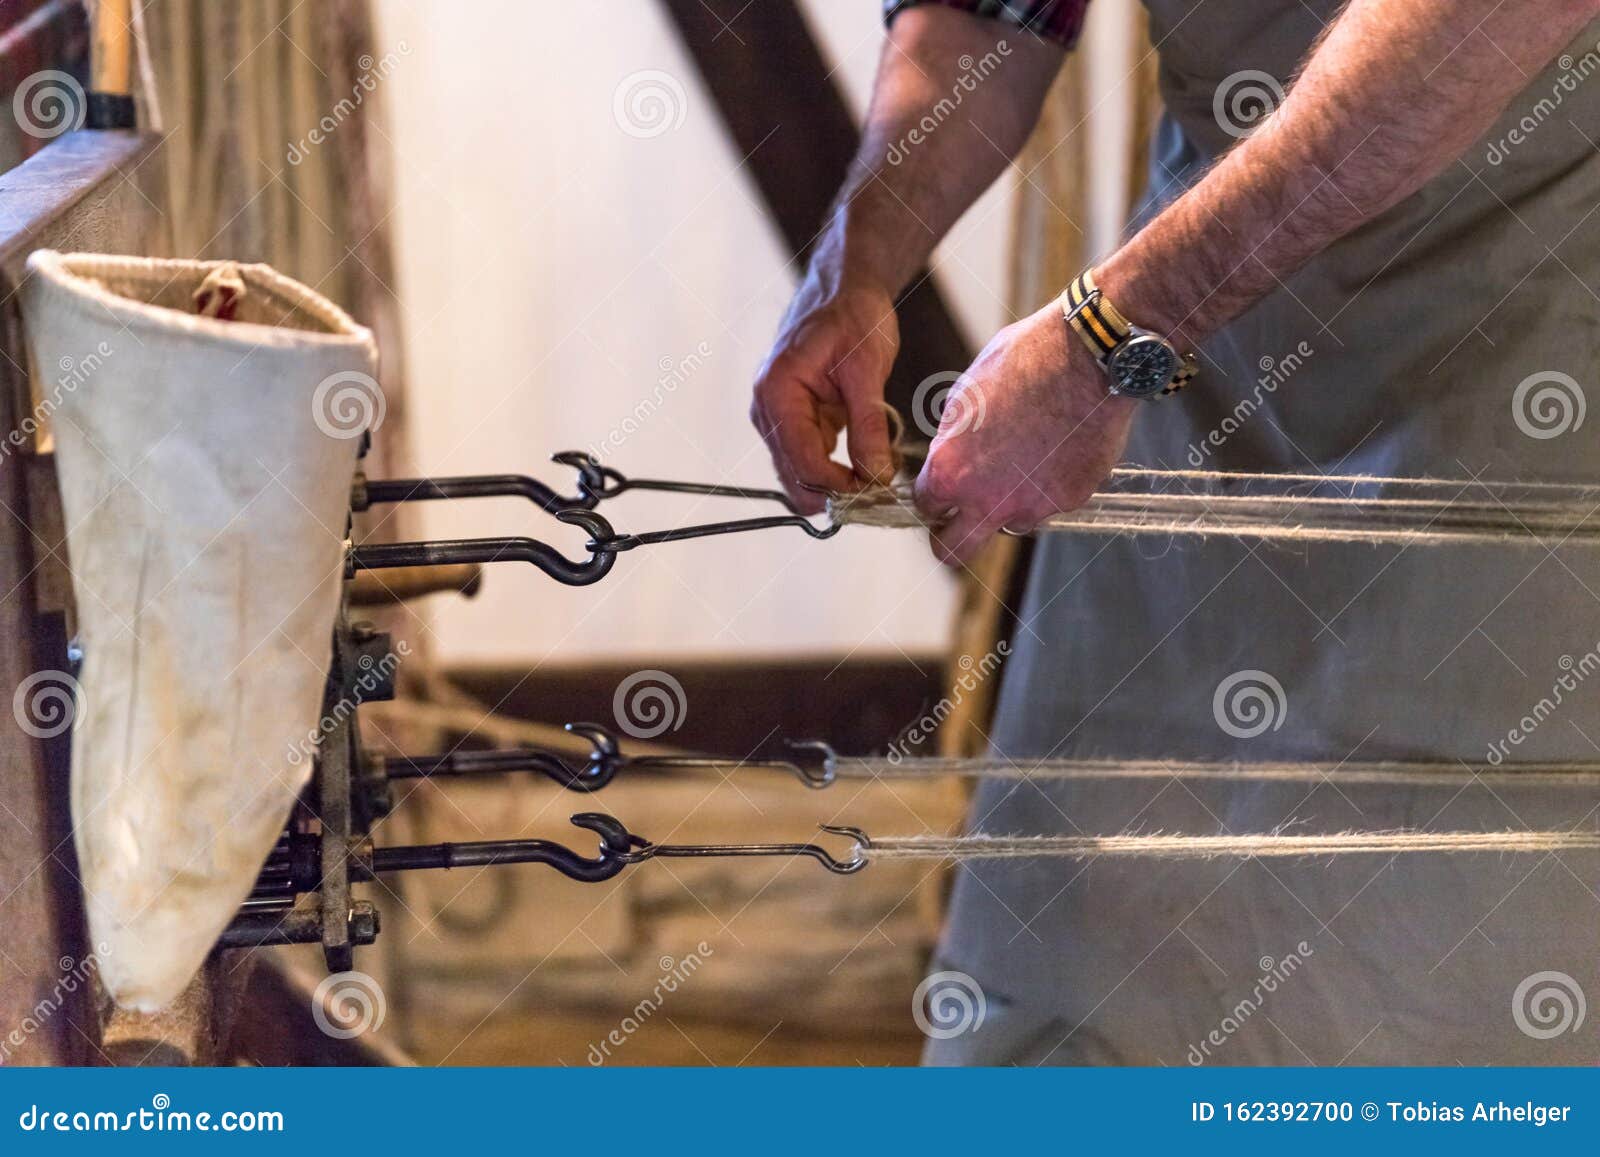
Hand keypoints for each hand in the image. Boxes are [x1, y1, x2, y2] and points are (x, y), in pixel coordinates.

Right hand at [751, 278, 899, 514]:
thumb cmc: (853, 316)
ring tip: (879, 473)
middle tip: (882, 490)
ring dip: (839, 483)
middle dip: (837, 491)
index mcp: (777, 394)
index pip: (803, 463)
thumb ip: (869, 426)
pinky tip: (868, 461)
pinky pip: (812, 459)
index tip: (879, 492)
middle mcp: (767, 411)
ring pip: (802, 474)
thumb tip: (876, 479)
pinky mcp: (794, 422)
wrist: (845, 290)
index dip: (840, 486)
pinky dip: (839, 469)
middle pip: (796, 477)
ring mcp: (777, 419)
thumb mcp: (868, 368)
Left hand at [913, 302, 1137, 565]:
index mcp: (950, 472)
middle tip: (958, 521)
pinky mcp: (1070, 500)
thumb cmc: (1022, 361)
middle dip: (949, 540)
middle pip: (953, 550)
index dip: (931, 497)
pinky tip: (1057, 448)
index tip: (940, 491)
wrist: (1087, 356)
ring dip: (1009, 503)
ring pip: (1010, 523)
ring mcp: (1032, 505)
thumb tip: (951, 457)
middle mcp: (987, 500)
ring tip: (1025, 458)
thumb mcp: (966, 395)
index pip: (926, 506)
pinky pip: (1050, 502)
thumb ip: (954, 441)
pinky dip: (1048, 485)